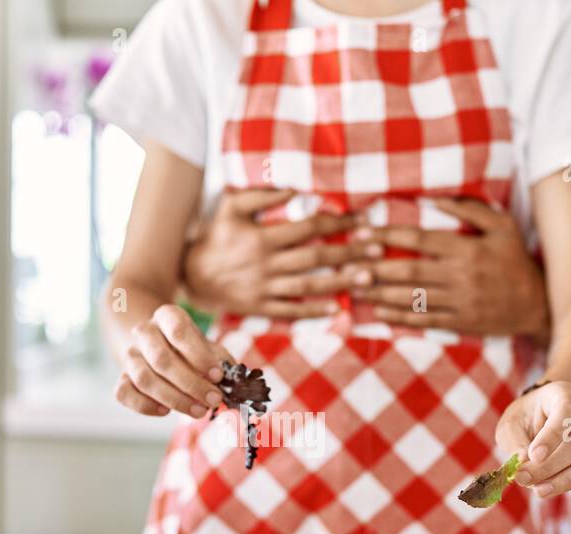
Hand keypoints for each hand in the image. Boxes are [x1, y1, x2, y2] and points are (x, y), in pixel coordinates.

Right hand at [114, 305, 232, 417]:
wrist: (157, 346)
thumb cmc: (189, 349)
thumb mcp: (208, 347)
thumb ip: (222, 361)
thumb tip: (235, 383)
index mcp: (167, 316)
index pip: (178, 331)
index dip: (199, 356)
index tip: (218, 375)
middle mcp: (144, 333)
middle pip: (161, 359)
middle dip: (191, 384)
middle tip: (214, 399)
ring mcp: (130, 355)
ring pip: (144, 379)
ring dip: (174, 399)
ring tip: (199, 411)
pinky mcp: (122, 377)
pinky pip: (124, 393)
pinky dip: (145, 405)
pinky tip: (166, 411)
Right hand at [183, 189, 376, 317]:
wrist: (192, 275)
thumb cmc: (216, 235)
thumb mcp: (231, 207)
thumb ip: (261, 195)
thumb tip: (294, 185)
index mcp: (262, 237)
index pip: (309, 228)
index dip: (339, 223)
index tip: (364, 221)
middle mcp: (266, 264)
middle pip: (316, 257)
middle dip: (349, 252)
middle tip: (378, 248)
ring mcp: (265, 288)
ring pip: (309, 285)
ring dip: (341, 282)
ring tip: (369, 278)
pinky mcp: (261, 307)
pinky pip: (292, 311)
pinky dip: (314, 310)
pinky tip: (337, 308)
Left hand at [347, 198, 548, 337]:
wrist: (537, 303)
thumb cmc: (515, 259)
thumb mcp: (501, 225)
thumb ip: (469, 209)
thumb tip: (433, 197)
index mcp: (467, 248)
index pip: (419, 239)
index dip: (388, 235)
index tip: (362, 232)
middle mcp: (461, 275)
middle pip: (409, 270)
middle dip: (375, 267)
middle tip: (347, 265)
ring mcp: (460, 301)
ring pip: (413, 297)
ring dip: (381, 293)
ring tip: (355, 287)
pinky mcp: (460, 323)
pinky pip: (424, 320)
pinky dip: (400, 317)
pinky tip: (379, 312)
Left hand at [495, 382, 570, 499]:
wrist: (540, 419)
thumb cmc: (524, 420)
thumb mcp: (509, 426)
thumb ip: (516, 444)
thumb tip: (526, 466)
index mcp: (564, 395)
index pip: (567, 411)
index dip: (552, 436)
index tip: (534, 456)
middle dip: (552, 465)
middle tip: (525, 478)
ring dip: (570, 479)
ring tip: (541, 490)